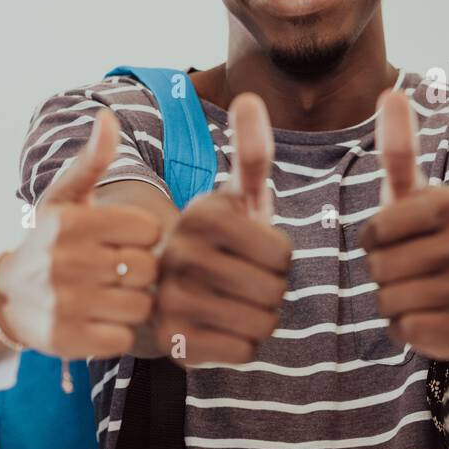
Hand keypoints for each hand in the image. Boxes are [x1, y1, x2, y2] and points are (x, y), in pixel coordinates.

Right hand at [0, 109, 162, 358]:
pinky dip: (119, 332)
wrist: (3, 297)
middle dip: (141, 271)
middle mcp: (63, 262)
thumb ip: (92, 160)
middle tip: (118, 271)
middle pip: (148, 269)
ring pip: (141, 306)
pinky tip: (101, 320)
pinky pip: (123, 338)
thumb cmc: (50, 240)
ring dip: (133, 303)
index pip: (148, 230)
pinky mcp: (65, 340)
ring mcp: (63, 303)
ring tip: (110, 295)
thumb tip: (109, 118)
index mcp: (70, 222)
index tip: (123, 240)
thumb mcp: (66, 198)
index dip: (142, 237)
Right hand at [153, 93, 291, 366]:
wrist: (166, 285)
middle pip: (274, 291)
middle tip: (247, 280)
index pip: (282, 254)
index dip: (281, 258)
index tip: (254, 250)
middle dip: (273, 289)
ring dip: (261, 317)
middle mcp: (178, 254)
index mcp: (201, 214)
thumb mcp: (236, 196)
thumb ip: (251, 152)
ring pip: (261, 324)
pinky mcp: (169, 341)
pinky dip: (244, 344)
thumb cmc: (218, 238)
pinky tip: (223, 327)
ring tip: (235, 301)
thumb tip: (249, 96)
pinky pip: (243, 351)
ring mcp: (168, 299)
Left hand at [362, 90, 448, 360]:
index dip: (374, 234)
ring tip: (411, 288)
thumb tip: (391, 92)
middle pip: (382, 265)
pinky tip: (421, 314)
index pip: (381, 226)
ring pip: (391, 299)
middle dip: (380, 267)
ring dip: (389, 297)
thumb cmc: (434, 236)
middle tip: (399, 267)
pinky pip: (405, 329)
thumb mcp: (415, 194)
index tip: (388, 236)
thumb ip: (399, 148)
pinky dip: (403, 325)